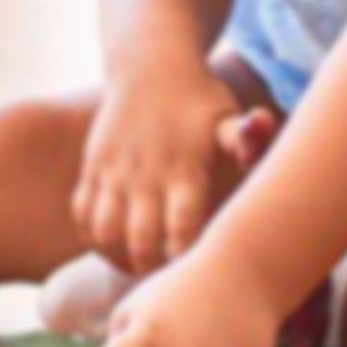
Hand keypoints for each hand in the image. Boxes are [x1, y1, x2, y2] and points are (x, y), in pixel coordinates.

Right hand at [73, 63, 241, 274]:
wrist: (149, 64)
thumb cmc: (200, 99)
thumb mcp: (228, 117)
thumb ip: (244, 139)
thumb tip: (263, 129)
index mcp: (184, 170)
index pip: (183, 229)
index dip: (186, 258)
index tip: (195, 272)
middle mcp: (146, 174)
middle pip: (141, 240)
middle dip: (152, 269)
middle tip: (166, 283)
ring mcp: (114, 171)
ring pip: (105, 232)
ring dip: (118, 258)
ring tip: (136, 268)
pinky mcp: (92, 166)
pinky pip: (82, 213)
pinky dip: (92, 236)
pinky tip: (111, 245)